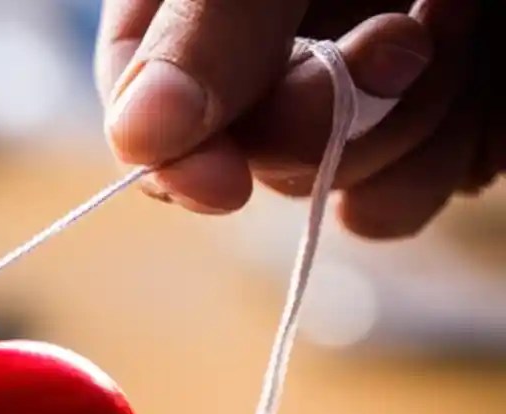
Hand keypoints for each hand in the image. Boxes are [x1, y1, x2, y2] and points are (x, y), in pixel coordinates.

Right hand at [97, 0, 504, 238]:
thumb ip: (207, 26)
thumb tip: (137, 139)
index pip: (145, 91)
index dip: (172, 150)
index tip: (218, 185)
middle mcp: (272, 46)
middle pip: (241, 153)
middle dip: (319, 117)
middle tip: (402, 39)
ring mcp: (355, 93)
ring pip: (324, 190)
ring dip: (402, 127)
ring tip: (464, 13)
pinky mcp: (433, 132)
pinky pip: (401, 201)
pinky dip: (448, 154)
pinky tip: (484, 68)